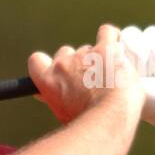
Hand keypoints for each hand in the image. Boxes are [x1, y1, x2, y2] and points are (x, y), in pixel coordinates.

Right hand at [28, 24, 142, 124]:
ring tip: (112, 75)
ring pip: (88, 48)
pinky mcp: (106, 49)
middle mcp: (62, 65)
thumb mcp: (62, 113)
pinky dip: (112, 37)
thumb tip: (43, 95)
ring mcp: (84, 55)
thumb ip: (54, 98)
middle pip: (66, 53)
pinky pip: (107, 32)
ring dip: (97, 57)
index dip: (48, 63)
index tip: (58, 70)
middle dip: (77, 63)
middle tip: (91, 79)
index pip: (37, 60)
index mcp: (47, 80)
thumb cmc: (87, 122)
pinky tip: (117, 44)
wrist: (109, 117)